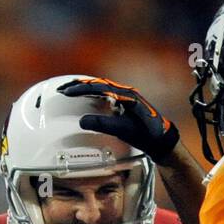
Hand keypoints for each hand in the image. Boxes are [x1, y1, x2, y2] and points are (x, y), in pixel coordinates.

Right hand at [58, 77, 179, 163]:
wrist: (161, 140)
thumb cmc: (145, 135)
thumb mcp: (123, 131)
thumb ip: (103, 125)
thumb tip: (82, 121)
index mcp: (125, 95)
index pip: (98, 87)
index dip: (81, 89)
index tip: (66, 92)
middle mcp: (125, 92)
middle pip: (98, 83)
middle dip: (79, 85)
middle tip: (62, 89)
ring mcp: (126, 96)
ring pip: (102, 86)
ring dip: (85, 87)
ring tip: (70, 90)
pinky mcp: (125, 103)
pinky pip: (106, 93)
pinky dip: (93, 93)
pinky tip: (86, 97)